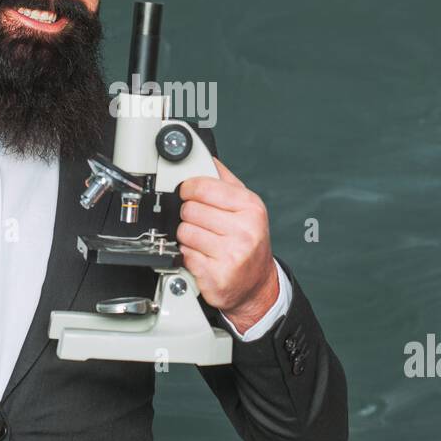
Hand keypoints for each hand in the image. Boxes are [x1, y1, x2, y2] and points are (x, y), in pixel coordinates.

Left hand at [176, 157, 279, 332]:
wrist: (256, 284)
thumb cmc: (248, 240)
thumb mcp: (246, 206)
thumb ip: (224, 180)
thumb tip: (205, 156)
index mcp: (251, 207)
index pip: (203, 187)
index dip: (188, 188)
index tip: (188, 192)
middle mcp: (245, 231)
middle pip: (190, 210)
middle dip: (189, 215)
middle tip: (201, 223)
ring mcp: (231, 255)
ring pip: (184, 232)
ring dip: (187, 237)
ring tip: (203, 241)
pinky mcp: (216, 276)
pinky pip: (184, 255)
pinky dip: (188, 256)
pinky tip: (203, 257)